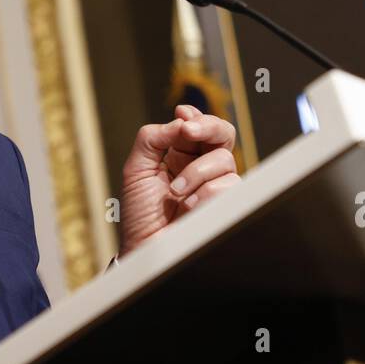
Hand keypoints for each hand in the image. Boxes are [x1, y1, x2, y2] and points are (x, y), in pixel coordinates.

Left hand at [117, 105, 240, 254]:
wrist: (146, 248)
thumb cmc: (140, 214)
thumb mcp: (136, 170)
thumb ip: (152, 138)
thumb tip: (179, 121)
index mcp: (181, 154)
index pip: (198, 126)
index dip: (195, 116)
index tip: (182, 115)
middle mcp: (201, 166)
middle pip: (223, 133)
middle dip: (208, 126)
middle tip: (188, 130)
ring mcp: (216, 185)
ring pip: (224, 159)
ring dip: (195, 174)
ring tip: (175, 193)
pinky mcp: (227, 204)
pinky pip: (228, 185)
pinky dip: (203, 195)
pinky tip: (188, 209)